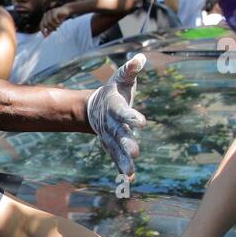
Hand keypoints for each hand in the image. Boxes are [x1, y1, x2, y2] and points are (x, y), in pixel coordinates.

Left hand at [40, 4, 72, 34]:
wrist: (66, 10)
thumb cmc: (60, 18)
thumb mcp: (54, 25)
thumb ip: (50, 29)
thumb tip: (46, 36)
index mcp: (44, 18)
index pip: (41, 25)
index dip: (43, 31)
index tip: (46, 37)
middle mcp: (46, 14)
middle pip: (45, 24)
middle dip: (51, 28)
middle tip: (55, 30)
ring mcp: (49, 12)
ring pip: (49, 22)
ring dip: (54, 25)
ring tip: (58, 26)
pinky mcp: (54, 10)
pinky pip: (53, 18)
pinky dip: (56, 22)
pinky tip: (59, 22)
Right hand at [87, 53, 147, 178]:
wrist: (93, 107)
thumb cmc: (113, 91)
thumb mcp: (121, 78)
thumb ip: (130, 70)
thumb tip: (141, 58)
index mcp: (115, 107)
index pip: (123, 112)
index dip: (132, 116)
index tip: (142, 122)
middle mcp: (111, 124)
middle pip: (119, 134)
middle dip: (127, 144)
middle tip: (136, 152)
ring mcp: (110, 136)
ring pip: (117, 149)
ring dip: (123, 160)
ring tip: (130, 172)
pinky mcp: (111, 144)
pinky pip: (116, 156)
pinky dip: (121, 166)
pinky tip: (130, 178)